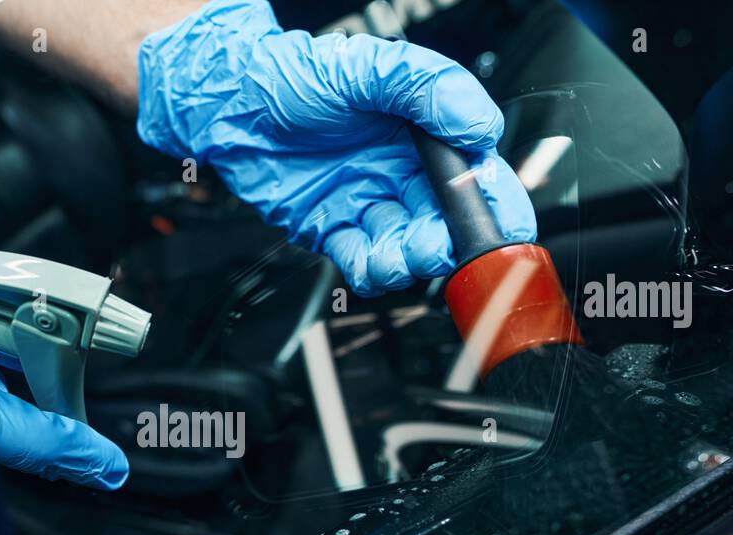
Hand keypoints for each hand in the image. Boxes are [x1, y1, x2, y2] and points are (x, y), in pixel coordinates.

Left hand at [137, 0, 535, 295]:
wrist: (230, 101)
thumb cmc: (296, 74)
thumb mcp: (370, 67)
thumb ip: (430, 89)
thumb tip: (481, 129)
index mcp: (424, 135)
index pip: (477, 177)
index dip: (495, 204)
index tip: (502, 228)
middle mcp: (402, 173)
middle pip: (445, 224)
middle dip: (448, 244)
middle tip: (436, 246)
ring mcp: (369, 202)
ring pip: (407, 250)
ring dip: (408, 260)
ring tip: (395, 253)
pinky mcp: (334, 229)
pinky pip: (363, 262)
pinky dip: (370, 269)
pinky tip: (365, 256)